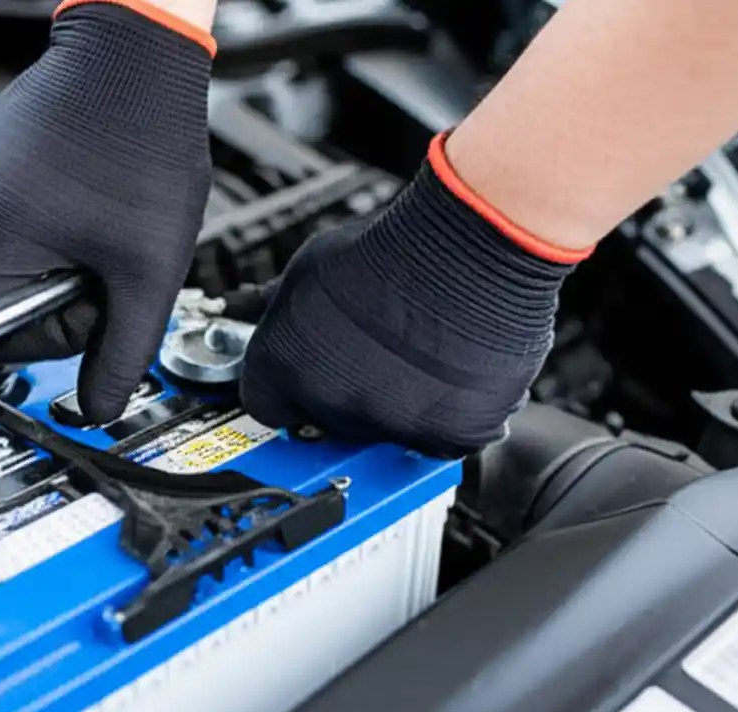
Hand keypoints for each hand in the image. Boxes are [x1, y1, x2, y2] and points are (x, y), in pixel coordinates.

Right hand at [0, 1, 213, 423]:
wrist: (140, 54)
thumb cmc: (142, 145)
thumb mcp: (146, 270)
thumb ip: (121, 352)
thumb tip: (99, 410)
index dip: (43, 336)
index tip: (88, 307)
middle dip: (57, 292)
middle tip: (108, 258)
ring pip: (5, 257)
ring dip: (56, 256)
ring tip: (103, 218)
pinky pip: (8, 217)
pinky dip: (48, 222)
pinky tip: (88, 194)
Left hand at [240, 135, 583, 456]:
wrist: (472, 247)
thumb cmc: (398, 246)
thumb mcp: (311, 266)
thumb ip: (287, 312)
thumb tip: (274, 322)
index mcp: (285, 366)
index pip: (265, 405)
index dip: (288, 390)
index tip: (305, 381)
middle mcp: (330, 404)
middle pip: (326, 420)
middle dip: (345, 393)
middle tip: (374, 354)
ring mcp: (388, 424)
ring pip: (385, 431)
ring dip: (397, 403)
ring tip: (419, 352)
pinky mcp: (447, 436)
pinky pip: (441, 439)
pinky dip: (448, 413)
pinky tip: (452, 370)